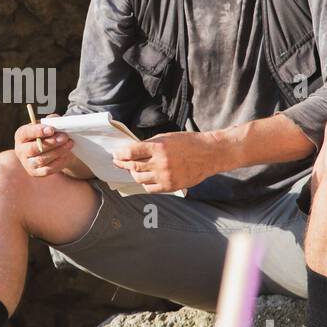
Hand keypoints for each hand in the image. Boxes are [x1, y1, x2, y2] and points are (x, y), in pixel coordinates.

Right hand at [14, 115, 74, 177]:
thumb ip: (51, 121)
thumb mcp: (47, 125)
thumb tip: (56, 121)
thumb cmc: (46, 135)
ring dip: (58, 151)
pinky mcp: (35, 173)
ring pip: (42, 160)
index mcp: (20, 136)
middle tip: (64, 137)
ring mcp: (27, 163)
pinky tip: (68, 154)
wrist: (49, 150)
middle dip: (50, 143)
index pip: (25, 133)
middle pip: (33, 149)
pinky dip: (60, 161)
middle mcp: (20, 150)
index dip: (38, 131)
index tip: (51, 129)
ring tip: (69, 144)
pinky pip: (48, 169)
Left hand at [112, 131, 228, 192]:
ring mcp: (166, 176)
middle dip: (122, 164)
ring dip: (133, 174)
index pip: (131, 152)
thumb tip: (132, 151)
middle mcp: (161, 163)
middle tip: (117, 162)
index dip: (120, 153)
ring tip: (131, 170)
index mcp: (159, 147)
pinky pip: (150, 188)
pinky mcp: (171, 186)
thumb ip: (150, 145)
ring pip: (139, 178)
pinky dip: (144, 183)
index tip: (116, 154)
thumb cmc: (189, 143)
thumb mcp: (167, 137)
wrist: (209, 154)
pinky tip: (144, 178)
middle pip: (133, 166)